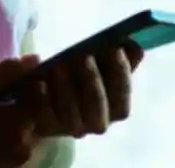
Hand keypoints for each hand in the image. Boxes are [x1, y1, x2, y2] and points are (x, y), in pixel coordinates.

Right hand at [0, 55, 49, 167]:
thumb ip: (6, 73)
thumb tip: (35, 58)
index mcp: (19, 123)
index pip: (40, 97)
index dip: (28, 83)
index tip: (10, 79)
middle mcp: (23, 146)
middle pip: (33, 115)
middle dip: (20, 102)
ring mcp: (14, 161)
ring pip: (24, 130)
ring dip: (12, 119)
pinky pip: (13, 145)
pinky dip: (5, 134)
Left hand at [30, 42, 144, 139]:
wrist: (49, 98)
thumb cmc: (81, 75)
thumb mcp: (101, 64)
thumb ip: (120, 57)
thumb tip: (135, 46)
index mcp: (113, 110)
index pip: (122, 101)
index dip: (121, 76)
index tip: (115, 49)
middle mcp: (95, 123)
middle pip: (97, 108)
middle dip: (92, 80)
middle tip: (84, 56)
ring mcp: (70, 127)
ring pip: (70, 114)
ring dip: (65, 88)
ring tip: (58, 65)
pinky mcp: (45, 126)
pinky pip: (44, 117)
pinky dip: (42, 99)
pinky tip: (39, 81)